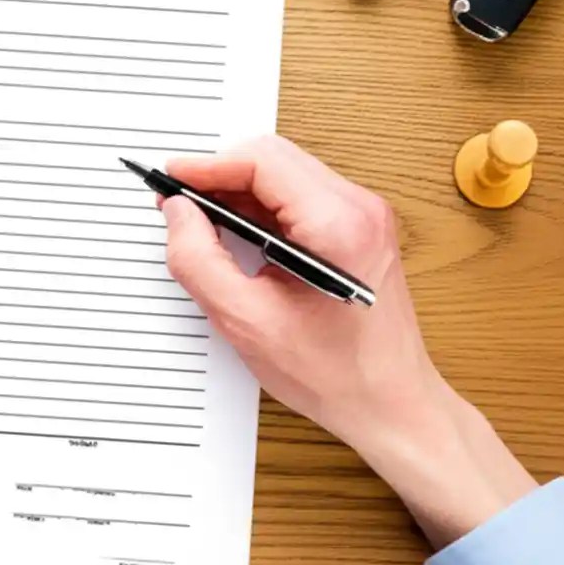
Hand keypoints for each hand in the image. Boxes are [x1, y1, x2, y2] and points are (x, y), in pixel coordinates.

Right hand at [161, 135, 537, 546]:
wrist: (391, 405)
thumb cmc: (337, 374)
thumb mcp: (247, 321)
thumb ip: (199, 260)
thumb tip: (178, 215)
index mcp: (338, 225)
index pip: (261, 161)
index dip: (206, 167)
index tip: (172, 179)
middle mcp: (358, 209)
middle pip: (273, 160)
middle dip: (219, 176)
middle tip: (180, 203)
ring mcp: (363, 217)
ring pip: (284, 176)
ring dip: (239, 192)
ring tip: (202, 223)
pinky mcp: (358, 230)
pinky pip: (299, 199)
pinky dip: (261, 209)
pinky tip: (235, 235)